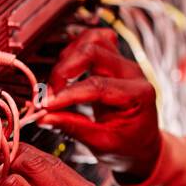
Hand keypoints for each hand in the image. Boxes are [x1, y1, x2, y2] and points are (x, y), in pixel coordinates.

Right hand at [40, 28, 161, 181]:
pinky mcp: (115, 60)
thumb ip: (73, 127)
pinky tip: (66, 68)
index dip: (67, 94)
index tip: (46, 105)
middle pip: (93, 51)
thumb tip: (43, 116)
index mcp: (139, 94)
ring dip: (69, 57)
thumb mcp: (101, 144)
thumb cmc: (127, 146)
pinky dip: (77, 48)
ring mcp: (124, 63)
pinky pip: (96, 40)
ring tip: (56, 83)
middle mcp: (133, 72)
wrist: (143, 144)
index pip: (97, 85)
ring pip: (93, 39)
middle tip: (48, 96)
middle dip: (64, 71)